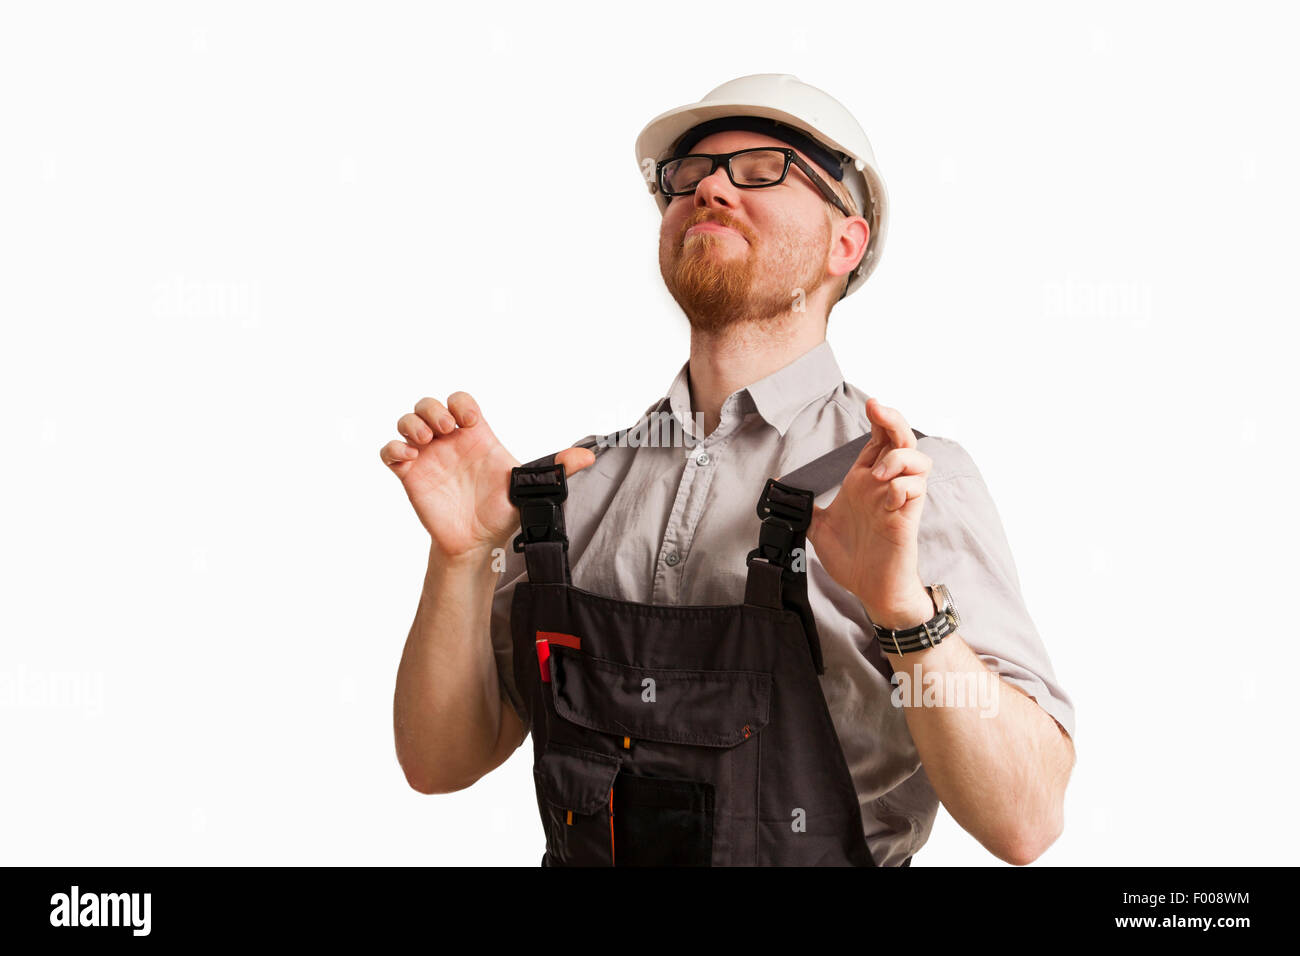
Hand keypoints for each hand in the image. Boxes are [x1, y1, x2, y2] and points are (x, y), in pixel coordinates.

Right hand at [380, 392, 594, 559]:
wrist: (480, 542)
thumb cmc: (501, 510)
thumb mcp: (528, 487)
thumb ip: (556, 469)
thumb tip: (590, 456)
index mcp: (476, 436)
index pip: (461, 401)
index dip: (460, 403)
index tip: (468, 421)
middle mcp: (449, 442)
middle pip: (428, 405)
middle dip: (432, 409)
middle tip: (446, 430)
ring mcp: (428, 457)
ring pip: (407, 422)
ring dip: (411, 423)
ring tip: (424, 441)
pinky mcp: (410, 475)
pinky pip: (389, 452)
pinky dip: (393, 448)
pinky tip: (408, 459)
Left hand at [806, 397, 932, 627]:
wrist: (870, 589)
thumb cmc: (853, 558)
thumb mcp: (819, 528)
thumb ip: (804, 507)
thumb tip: (780, 492)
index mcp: (865, 481)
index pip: (879, 439)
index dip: (879, 419)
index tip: (870, 405)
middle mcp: (884, 485)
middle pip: (901, 440)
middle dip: (893, 420)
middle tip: (877, 410)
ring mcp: (899, 500)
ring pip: (918, 460)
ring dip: (898, 458)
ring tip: (877, 473)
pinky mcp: (907, 518)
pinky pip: (914, 490)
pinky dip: (901, 487)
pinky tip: (886, 500)